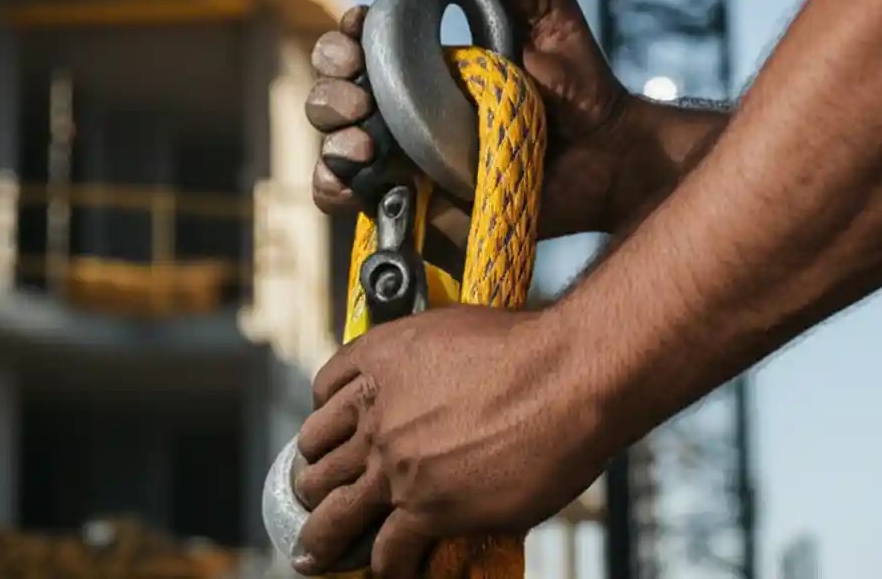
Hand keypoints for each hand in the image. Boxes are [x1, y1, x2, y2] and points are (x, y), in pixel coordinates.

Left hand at [289, 305, 607, 578]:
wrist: (568, 376)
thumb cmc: (530, 347)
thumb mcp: (452, 328)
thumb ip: (425, 359)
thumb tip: (431, 377)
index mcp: (379, 362)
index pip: (324, 393)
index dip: (324, 419)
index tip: (328, 436)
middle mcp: (376, 413)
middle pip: (317, 456)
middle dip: (314, 478)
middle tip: (314, 495)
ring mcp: (397, 464)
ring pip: (333, 509)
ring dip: (322, 534)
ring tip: (314, 551)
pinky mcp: (427, 507)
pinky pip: (386, 549)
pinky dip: (384, 566)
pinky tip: (389, 571)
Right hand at [308, 0, 650, 238]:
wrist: (604, 159)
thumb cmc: (581, 89)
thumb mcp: (554, 21)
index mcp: (426, 62)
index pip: (362, 42)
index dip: (347, 35)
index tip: (359, 31)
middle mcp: (405, 107)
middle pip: (334, 88)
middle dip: (331, 85)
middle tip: (360, 96)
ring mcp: (404, 155)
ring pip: (332, 140)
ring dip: (332, 135)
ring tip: (365, 139)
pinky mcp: (411, 200)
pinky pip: (350, 195)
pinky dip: (334, 185)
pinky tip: (358, 175)